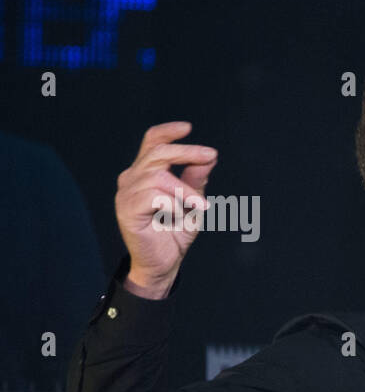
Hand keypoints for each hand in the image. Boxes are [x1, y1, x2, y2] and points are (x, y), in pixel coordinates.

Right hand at [115, 121, 218, 297]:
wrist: (163, 264)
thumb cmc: (175, 233)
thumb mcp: (193, 203)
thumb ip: (197, 180)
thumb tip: (209, 158)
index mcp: (144, 173)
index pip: (152, 143)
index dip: (168, 132)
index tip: (188, 128)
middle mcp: (132, 179)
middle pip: (157, 153)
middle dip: (186, 151)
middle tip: (211, 156)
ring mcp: (127, 194)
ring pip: (158, 176)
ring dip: (185, 190)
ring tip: (200, 207)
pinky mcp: (127, 210)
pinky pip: (154, 196)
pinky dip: (172, 204)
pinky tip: (177, 216)